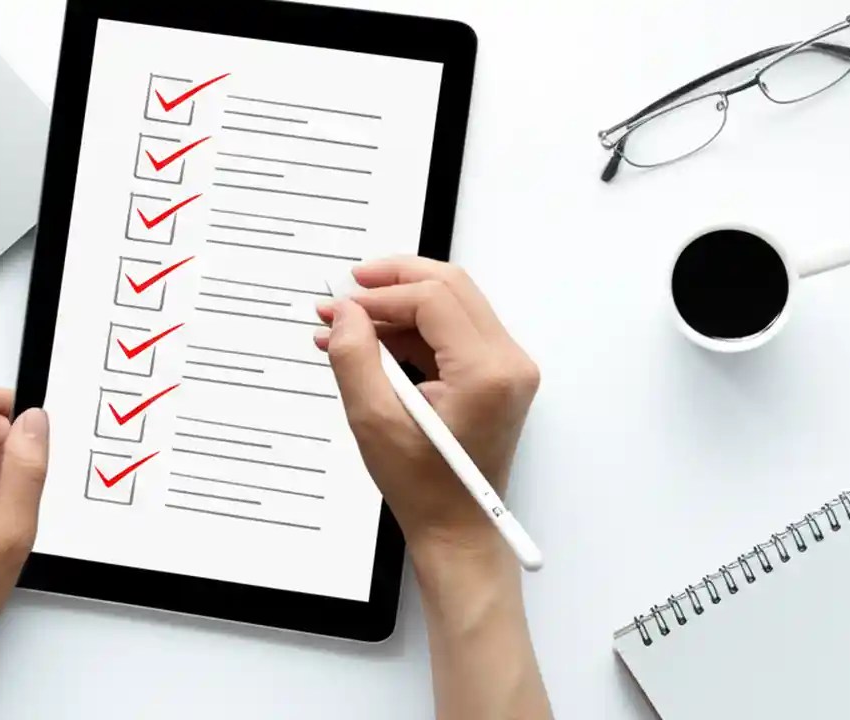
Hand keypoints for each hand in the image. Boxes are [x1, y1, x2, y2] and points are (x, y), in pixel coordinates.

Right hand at [316, 259, 552, 719]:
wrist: (458, 529)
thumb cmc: (426, 491)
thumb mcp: (374, 422)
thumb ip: (355, 358)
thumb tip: (346, 313)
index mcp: (487, 374)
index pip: (433, 300)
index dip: (381, 295)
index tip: (341, 307)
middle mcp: (508, 363)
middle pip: (450, 287)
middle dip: (394, 282)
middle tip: (348, 288)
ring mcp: (507, 367)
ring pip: (452, 304)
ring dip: (399, 306)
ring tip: (349, 325)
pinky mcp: (496, 374)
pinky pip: (453, 331)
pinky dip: (413, 330)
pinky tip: (373, 343)